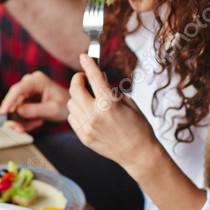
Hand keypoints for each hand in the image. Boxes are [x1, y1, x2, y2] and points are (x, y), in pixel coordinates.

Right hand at [0, 72, 70, 131]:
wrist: (70, 105)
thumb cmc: (65, 105)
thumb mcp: (52, 109)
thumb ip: (34, 110)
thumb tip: (18, 111)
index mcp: (37, 80)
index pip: (17, 90)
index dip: (8, 102)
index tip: (2, 115)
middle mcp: (29, 83)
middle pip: (14, 100)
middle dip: (15, 116)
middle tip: (19, 129)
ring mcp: (27, 90)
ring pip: (16, 108)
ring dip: (22, 120)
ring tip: (35, 125)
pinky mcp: (26, 98)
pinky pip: (19, 111)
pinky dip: (25, 120)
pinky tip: (35, 122)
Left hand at [67, 55, 158, 172]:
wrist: (137, 153)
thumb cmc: (138, 128)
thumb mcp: (129, 103)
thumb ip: (111, 90)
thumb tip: (99, 78)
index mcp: (108, 103)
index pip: (93, 77)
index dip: (88, 64)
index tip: (83, 56)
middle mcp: (94, 115)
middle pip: (75, 89)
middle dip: (78, 79)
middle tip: (83, 78)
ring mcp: (86, 127)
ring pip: (71, 103)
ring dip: (77, 96)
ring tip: (88, 97)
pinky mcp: (83, 136)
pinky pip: (72, 118)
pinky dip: (76, 111)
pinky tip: (86, 111)